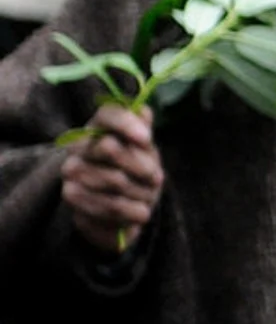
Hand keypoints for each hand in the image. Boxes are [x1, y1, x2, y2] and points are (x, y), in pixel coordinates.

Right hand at [61, 106, 164, 252]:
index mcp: (99, 127)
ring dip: (141, 192)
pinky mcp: (72, 195)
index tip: (146, 139)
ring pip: (114, 179)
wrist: (120, 208)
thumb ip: (143, 129)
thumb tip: (143, 110)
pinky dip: (132, 211)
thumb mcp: (145, 150)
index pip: (108, 114)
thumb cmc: (136, 170)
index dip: (126, 124)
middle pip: (110, 147)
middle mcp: (79, 146)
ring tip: (148, 197)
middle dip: (142, 166)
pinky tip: (140, 212)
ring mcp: (72, 170)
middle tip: (157, 179)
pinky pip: (108, 204)